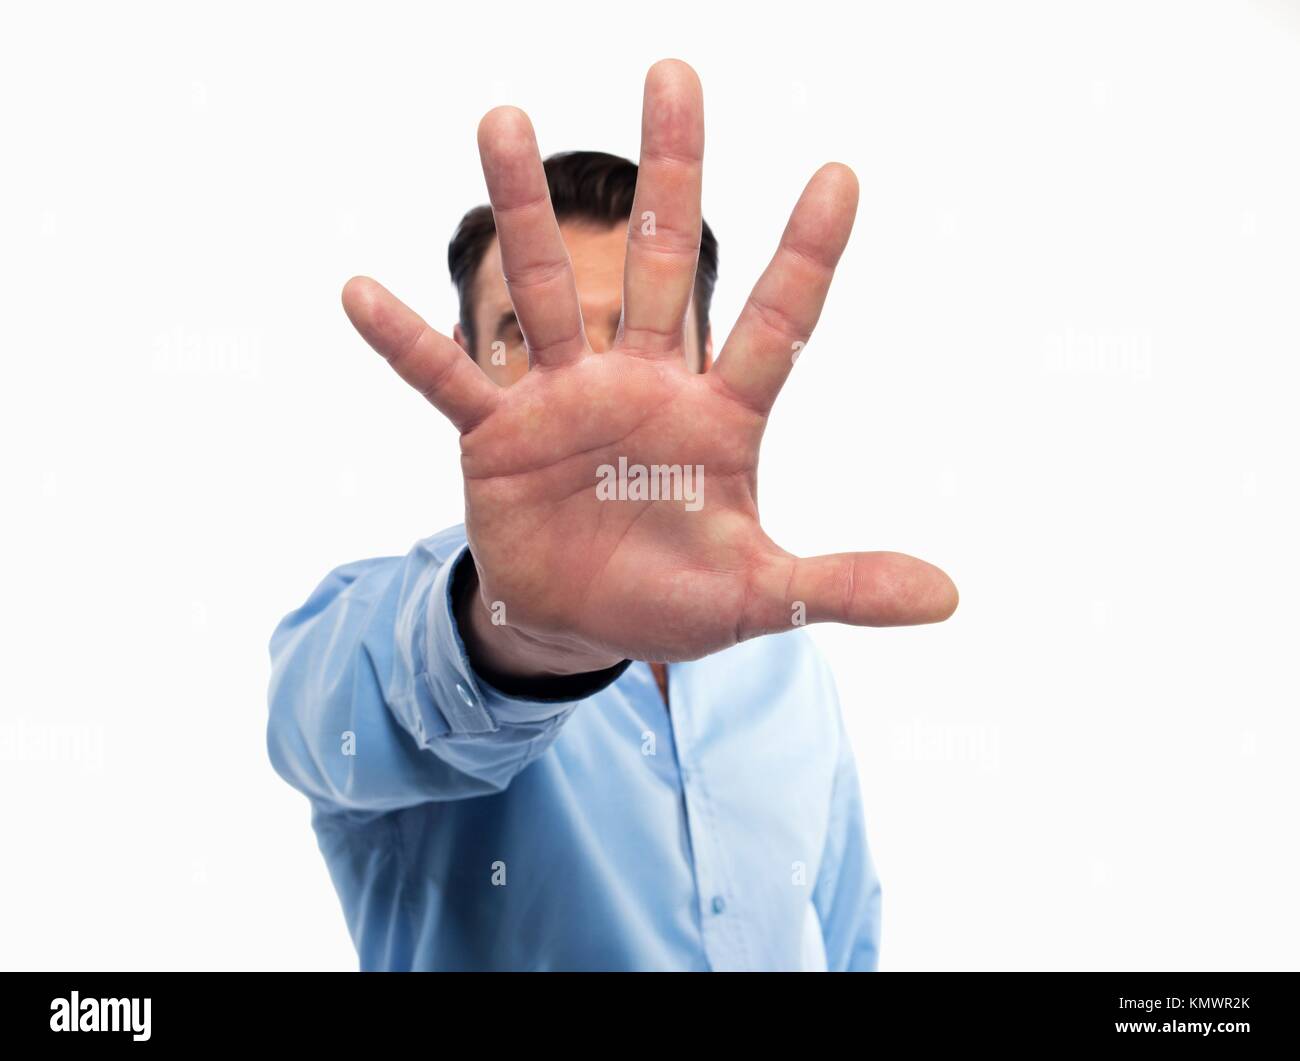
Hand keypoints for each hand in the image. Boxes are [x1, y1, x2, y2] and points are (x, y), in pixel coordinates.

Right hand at [342, 60, 956, 673]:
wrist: (583, 620)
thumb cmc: (674, 596)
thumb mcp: (760, 596)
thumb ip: (840, 586)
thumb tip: (950, 598)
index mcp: (719, 417)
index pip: (775, 325)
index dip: (806, 255)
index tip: (840, 172)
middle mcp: (644, 385)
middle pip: (662, 264)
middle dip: (671, 174)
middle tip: (675, 73)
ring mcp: (565, 401)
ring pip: (549, 292)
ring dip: (524, 214)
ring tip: (503, 119)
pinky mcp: (496, 435)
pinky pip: (448, 379)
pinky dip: (407, 342)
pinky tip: (360, 290)